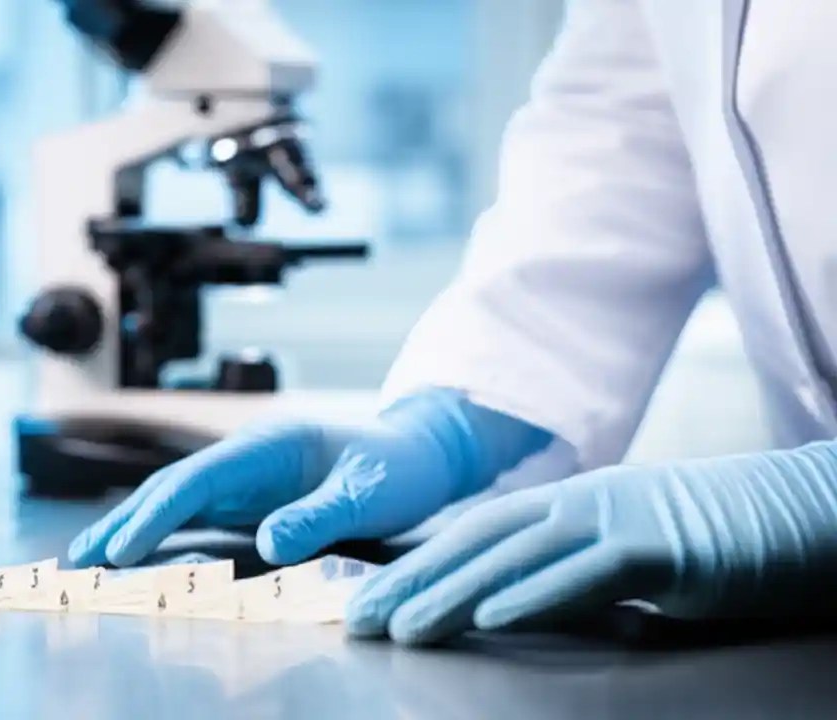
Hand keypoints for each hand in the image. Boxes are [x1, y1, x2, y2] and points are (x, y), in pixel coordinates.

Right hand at [68, 388, 549, 567]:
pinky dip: (159, 538)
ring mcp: (244, 479)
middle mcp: (246, 458)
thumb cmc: (399, 468)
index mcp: (269, 445)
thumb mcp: (370, 492)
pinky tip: (133, 560)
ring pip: (174, 503)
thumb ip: (320, 516)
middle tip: (79, 562)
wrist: (418, 453)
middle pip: (171, 488)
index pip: (198, 480)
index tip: (124, 550)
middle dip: (124, 523)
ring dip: (130, 530)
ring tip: (85, 563)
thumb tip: (268, 546)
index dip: (157, 515)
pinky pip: (195, 521)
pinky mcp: (248, 501)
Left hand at [346, 442, 836, 645]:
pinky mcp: (660, 543)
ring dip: (456, 594)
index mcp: (561, 506)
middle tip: (358, 621)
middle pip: (475, 544)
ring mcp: (615, 518)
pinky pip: (588, 572)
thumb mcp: (616, 556)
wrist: (793, 510)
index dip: (413, 569)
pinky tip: (496, 619)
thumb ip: (560, 574)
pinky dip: (539, 594)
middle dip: (412, 583)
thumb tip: (502, 609)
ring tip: (405, 629)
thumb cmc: (703, 540)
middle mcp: (575, 504)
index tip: (365, 603)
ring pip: (516, 556)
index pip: (469, 538)